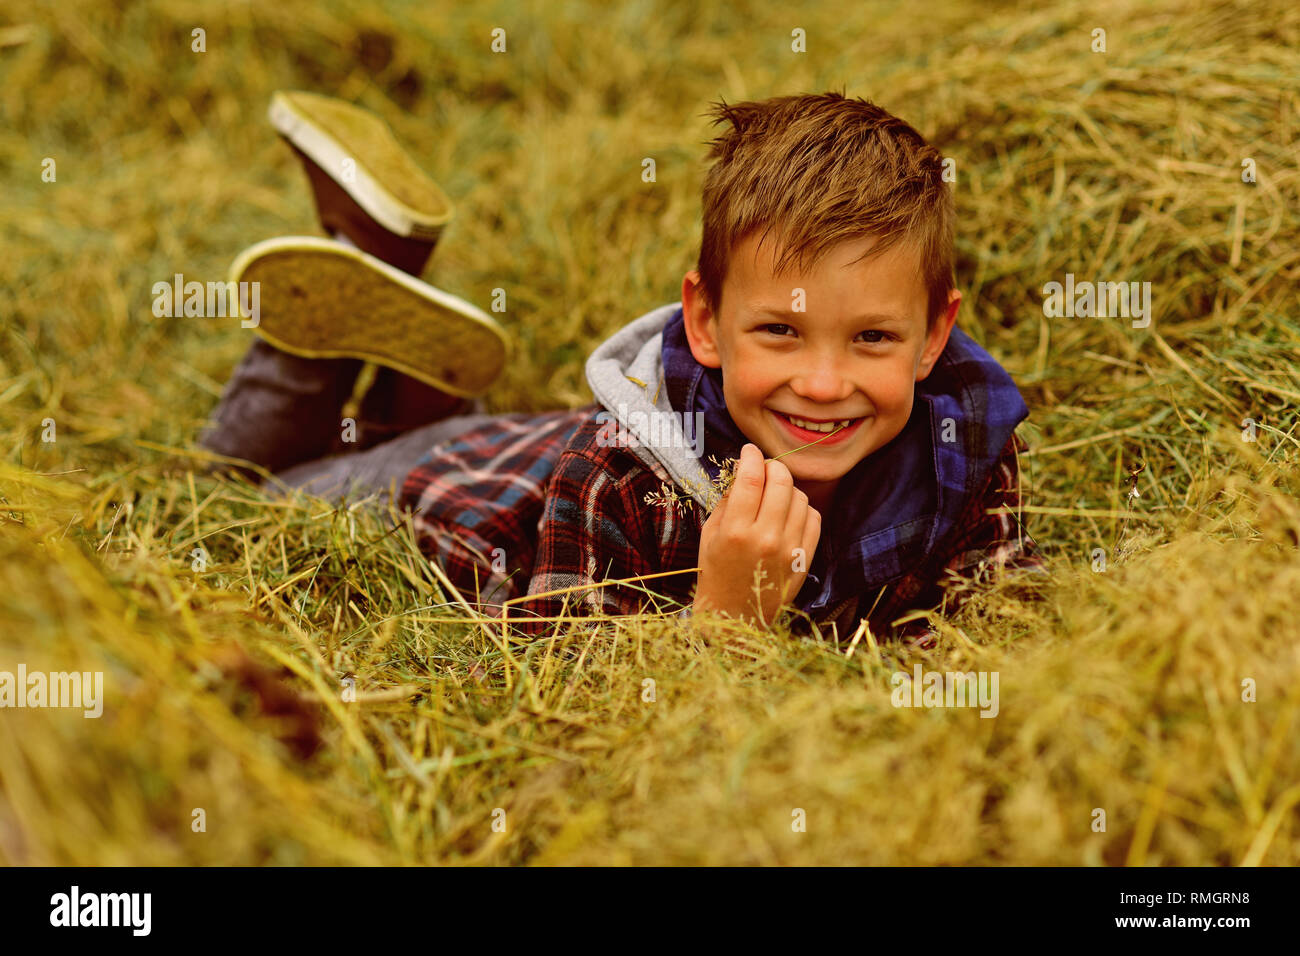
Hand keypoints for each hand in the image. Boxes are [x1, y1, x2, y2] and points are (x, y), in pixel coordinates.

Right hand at [694, 443, 821, 624]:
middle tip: (763, 470)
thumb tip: (746, 469)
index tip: (749, 451)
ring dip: (787, 489)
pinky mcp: (805, 559)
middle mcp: (765, 538)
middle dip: (772, 467)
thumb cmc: (716, 572)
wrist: (734, 617)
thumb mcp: (710, 533)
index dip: (751, 456)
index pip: (751, 477)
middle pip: (781, 481)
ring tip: (773, 497)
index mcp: (735, 531)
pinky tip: (788, 514)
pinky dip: (802, 509)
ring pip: (800, 496)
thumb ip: (728, 499)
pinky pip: (814, 517)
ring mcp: (789, 550)